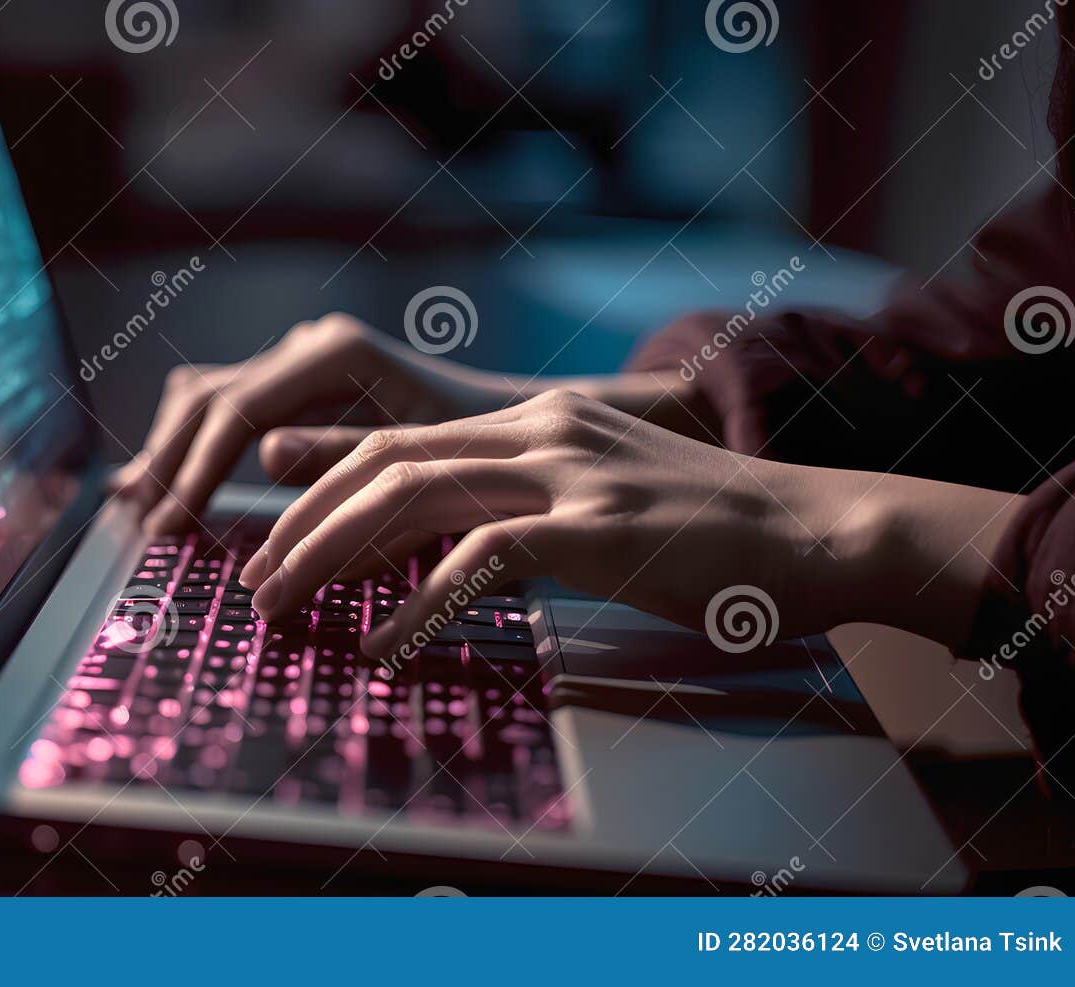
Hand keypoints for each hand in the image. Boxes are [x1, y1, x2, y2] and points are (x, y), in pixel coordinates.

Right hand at [111, 314, 525, 532]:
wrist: (517, 424)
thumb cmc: (480, 451)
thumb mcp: (421, 461)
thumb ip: (343, 458)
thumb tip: (265, 455)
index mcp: (335, 354)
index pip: (237, 410)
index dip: (195, 470)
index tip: (171, 527)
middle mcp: (310, 343)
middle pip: (209, 396)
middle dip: (170, 462)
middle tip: (142, 524)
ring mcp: (301, 356)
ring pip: (208, 393)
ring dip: (171, 450)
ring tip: (136, 505)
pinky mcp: (299, 379)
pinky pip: (227, 402)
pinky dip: (193, 441)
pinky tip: (166, 481)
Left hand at [237, 389, 1021, 658]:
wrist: (819, 531)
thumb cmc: (716, 533)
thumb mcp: (612, 496)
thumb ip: (534, 503)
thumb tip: (463, 548)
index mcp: (537, 420)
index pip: (401, 437)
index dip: (323, 477)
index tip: (270, 521)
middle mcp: (539, 430)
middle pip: (384, 462)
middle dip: (302, 521)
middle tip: (255, 579)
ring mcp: (565, 472)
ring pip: (410, 497)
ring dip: (330, 555)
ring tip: (284, 607)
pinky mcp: (592, 525)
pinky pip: (476, 561)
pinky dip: (416, 604)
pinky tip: (383, 646)